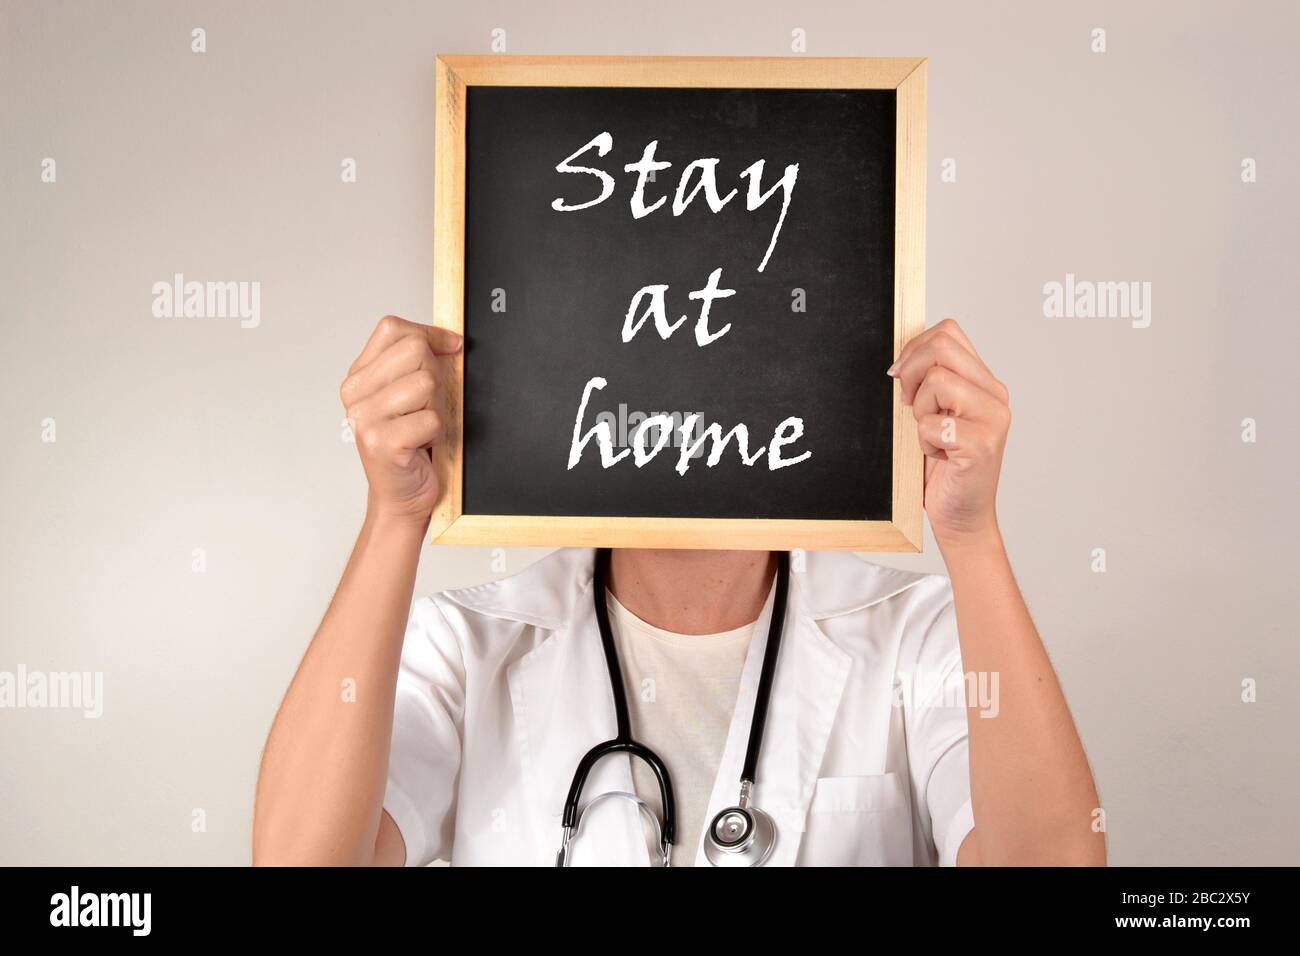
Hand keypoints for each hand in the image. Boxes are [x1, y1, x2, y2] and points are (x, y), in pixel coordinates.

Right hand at [339, 315, 462, 526]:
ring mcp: (364, 417)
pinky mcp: (380, 442)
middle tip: (428, 406)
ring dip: (437, 407)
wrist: (402, 497)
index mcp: (359, 376)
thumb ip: (416, 366)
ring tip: (423, 428)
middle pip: (415, 350)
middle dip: (436, 376)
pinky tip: (422, 446)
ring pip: (427, 382)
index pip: (393, 328)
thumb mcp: (409, 398)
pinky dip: (438, 434)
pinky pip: (432, 419)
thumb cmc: (411, 446)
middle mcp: (355, 393)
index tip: (451, 348)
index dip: (429, 334)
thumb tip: (450, 340)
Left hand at [889, 318, 1009, 549]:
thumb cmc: (943, 468)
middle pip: (941, 347)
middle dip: (911, 372)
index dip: (914, 348)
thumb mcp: (934, 415)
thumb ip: (929, 383)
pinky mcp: (982, 444)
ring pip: (937, 381)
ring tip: (931, 435)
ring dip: (919, 412)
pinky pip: (932, 424)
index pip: (948, 333)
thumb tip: (899, 359)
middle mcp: (995, 395)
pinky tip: (938, 456)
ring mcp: (992, 418)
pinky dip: (923, 442)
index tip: (901, 377)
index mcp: (983, 382)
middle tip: (909, 405)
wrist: (961, 516)